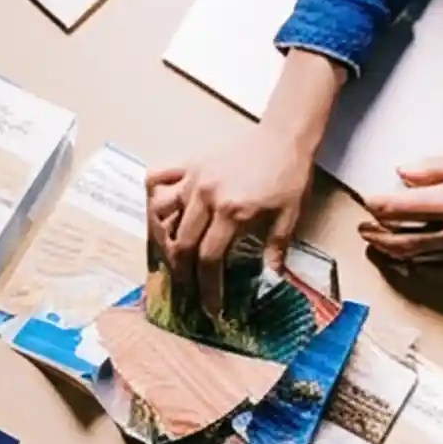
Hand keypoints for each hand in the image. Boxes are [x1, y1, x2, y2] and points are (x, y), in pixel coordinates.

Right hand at [147, 124, 311, 313]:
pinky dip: (154, 196)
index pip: (209, 259)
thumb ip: (276, 248)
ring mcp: (194, 178)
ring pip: (161, 213)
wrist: (284, 136)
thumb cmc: (289, 175)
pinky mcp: (190, 164)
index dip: (207, 287)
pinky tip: (159, 212)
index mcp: (232, 211)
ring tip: (171, 257)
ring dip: (162, 239)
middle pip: (181, 243)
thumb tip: (273, 279)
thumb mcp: (289, 215)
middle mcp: (206, 196)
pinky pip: (158, 178)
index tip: (211, 307)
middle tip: (187, 291)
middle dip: (181, 274)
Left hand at [358, 154, 442, 282]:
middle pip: (402, 240)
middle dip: (376, 235)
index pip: (401, 207)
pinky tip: (409, 263)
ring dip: (392, 253)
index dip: (377, 205)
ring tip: (378, 245)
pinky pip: (439, 275)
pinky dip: (419, 270)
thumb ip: (434, 169)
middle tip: (363, 229)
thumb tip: (401, 173)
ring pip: (417, 260)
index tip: (367, 201)